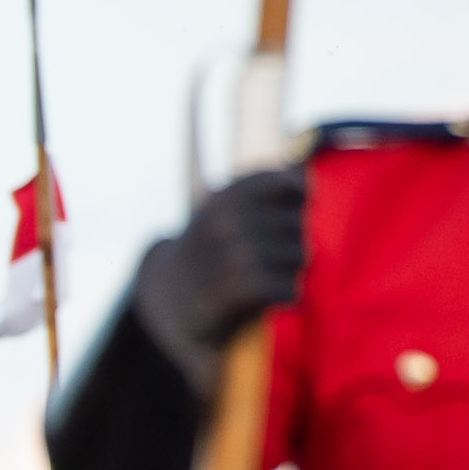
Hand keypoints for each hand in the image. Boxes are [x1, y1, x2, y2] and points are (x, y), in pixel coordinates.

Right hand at [132, 166, 305, 392]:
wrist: (168, 302)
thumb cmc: (209, 252)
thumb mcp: (225, 211)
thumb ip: (265, 187)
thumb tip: (299, 167)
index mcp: (225, 198)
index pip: (288, 185)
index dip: (294, 200)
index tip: (281, 213)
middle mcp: (230, 221)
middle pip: (298, 224)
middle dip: (288, 241)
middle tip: (257, 256)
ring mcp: (236, 254)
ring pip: (300, 257)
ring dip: (286, 271)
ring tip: (257, 276)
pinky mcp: (243, 288)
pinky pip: (290, 288)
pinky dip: (283, 296)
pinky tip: (261, 298)